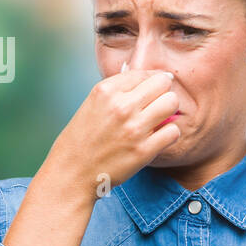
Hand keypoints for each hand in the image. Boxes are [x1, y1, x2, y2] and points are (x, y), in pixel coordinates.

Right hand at [39, 68, 181, 200]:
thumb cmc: (83, 139)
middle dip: (163, 93)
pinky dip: (169, 134)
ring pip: (172, 103)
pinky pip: (173, 131)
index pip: (145, 73)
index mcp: (106, 90)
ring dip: (169, 111)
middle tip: (157, 105)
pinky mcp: (144, 150)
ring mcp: (134, 128)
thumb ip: (119, 91)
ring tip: (159, 120)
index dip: (152, 81)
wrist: (72, 172)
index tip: (152, 91)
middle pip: (163, 84)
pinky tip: (158, 138)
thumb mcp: (94, 104)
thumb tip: (150, 79)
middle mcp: (121, 106)